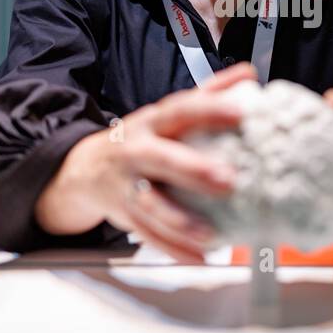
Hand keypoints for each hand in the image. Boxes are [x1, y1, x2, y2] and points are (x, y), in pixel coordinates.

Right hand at [37, 62, 258, 263]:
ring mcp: (127, 185)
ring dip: (180, 222)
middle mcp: (136, 151)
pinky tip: (198, 258)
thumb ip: (206, 94)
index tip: (241, 113)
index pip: (181, 111)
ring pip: (151, 206)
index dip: (210, 110)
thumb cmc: (141, 138)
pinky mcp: (125, 215)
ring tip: (210, 235)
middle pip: (162, 159)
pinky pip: (149, 235)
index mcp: (151, 122)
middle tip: (228, 181)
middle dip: (193, 170)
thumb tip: (247, 73)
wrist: (84, 168)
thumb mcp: (166, 114)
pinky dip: (173, 250)